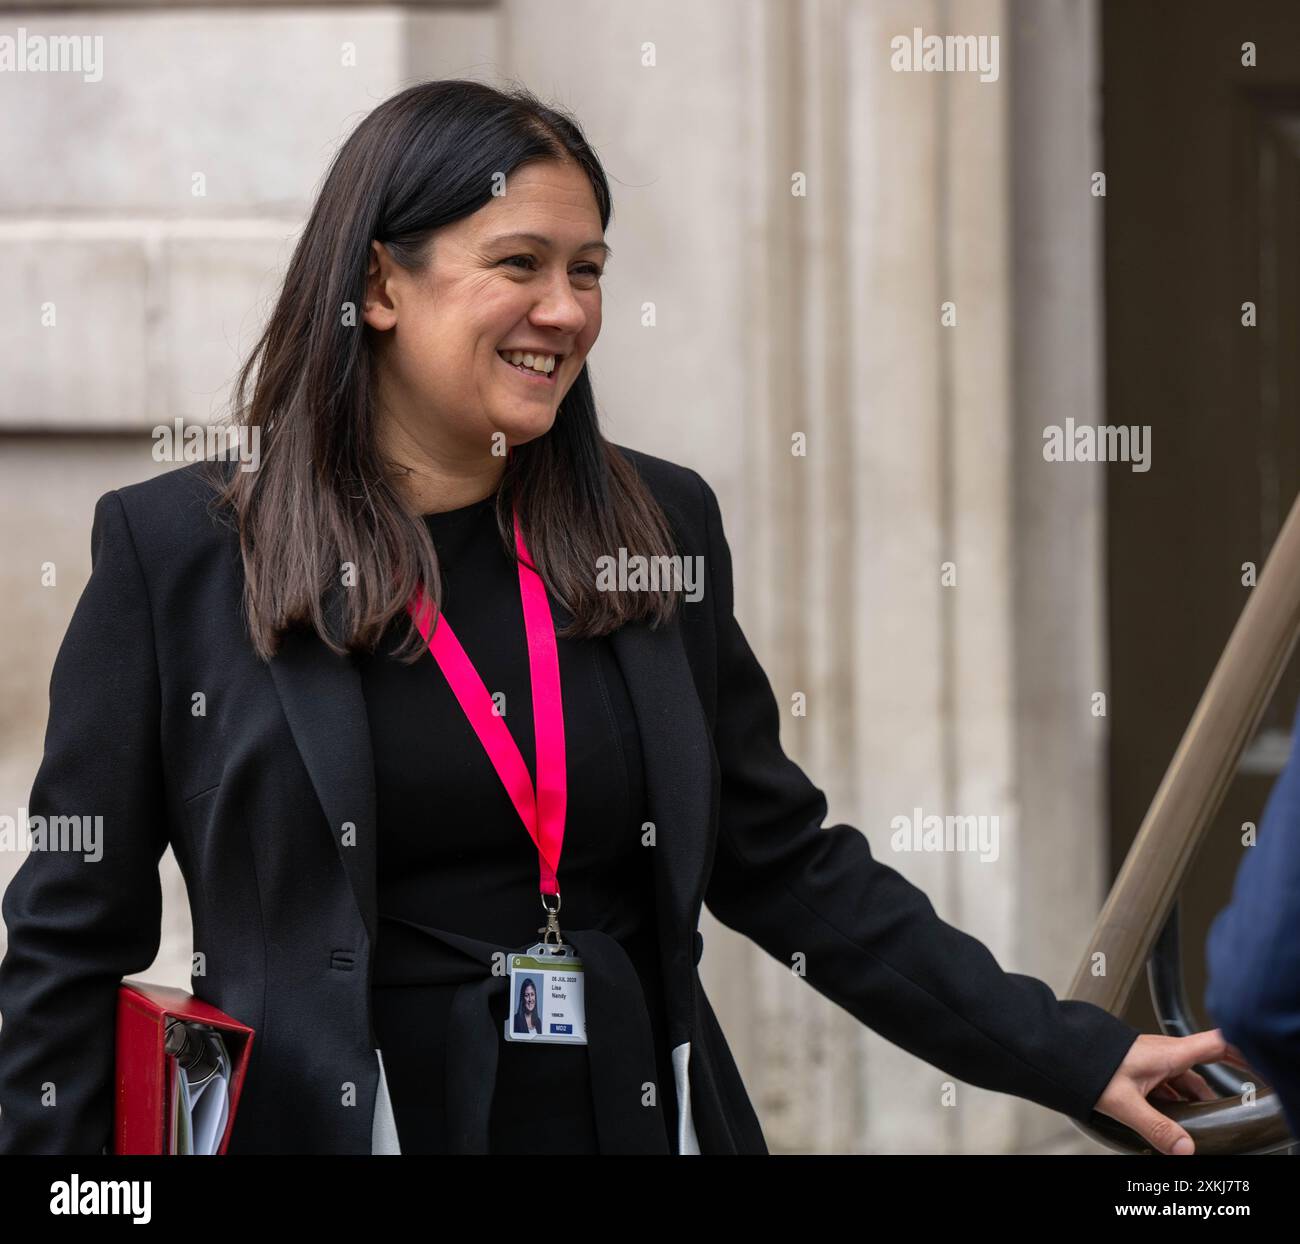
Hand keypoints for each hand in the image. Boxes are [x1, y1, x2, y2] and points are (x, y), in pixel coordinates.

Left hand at [1094, 1028, 1250, 1154]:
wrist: (1057, 1049)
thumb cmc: (1085, 1063)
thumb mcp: (1123, 1101)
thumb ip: (1156, 1127)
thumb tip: (1184, 1148)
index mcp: (1167, 1053)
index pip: (1216, 1045)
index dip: (1243, 1052)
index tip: (1260, 1064)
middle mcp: (1162, 1053)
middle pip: (1201, 1072)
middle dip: (1212, 1094)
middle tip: (1219, 1116)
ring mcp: (1151, 1060)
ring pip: (1182, 1081)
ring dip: (1189, 1100)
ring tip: (1189, 1123)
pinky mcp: (1139, 1067)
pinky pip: (1166, 1084)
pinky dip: (1172, 1100)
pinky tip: (1166, 1117)